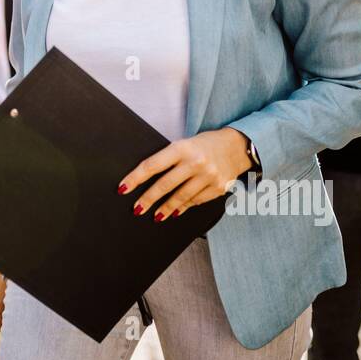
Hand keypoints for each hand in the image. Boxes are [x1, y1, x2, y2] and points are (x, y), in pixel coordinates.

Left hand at [118, 127, 252, 220]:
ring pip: (180, 197)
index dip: (135, 178)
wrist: (237, 146)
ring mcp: (208, 176)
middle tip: (137, 209)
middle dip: (148, 199)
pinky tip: (174, 211)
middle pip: (165, 185)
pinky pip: (195, 201)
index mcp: (182, 147)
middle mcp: (195, 162)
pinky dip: (183, 207)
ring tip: (155, 215)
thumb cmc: (204, 145)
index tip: (123, 188)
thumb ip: (168, 159)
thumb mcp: (185, 144)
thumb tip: (145, 178)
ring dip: (165, 208)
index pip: (152, 165)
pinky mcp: (218, 188)